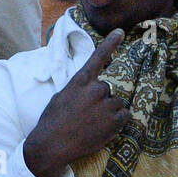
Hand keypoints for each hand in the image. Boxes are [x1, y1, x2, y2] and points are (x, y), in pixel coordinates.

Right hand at [23, 27, 128, 176]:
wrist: (54, 144)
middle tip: (89, 112)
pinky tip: (103, 127)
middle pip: (109, 87)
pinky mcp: (115, 121)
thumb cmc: (52, 120)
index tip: (121, 32)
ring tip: (94, 122)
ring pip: (117, 102)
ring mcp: (107, 105)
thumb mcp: (61, 96)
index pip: (98, 58)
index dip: (110, 44)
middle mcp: (96, 89)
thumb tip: (89, 89)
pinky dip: (117, 120)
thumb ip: (78, 89)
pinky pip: (124, 115)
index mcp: (80, 81)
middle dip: (102, 98)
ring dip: (110, 110)